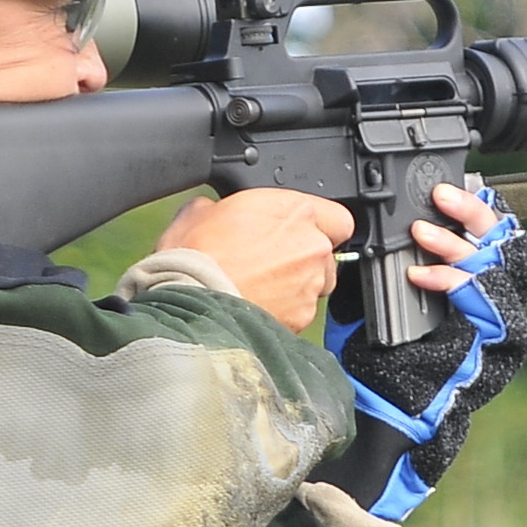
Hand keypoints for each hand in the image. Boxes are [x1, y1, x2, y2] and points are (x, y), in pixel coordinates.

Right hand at [159, 190, 354, 332]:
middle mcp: (311, 246)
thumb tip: (216, 212)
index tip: (299, 232)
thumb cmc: (193, 259)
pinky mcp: (301, 319)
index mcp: (294, 210)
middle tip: (268, 263)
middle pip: (325, 254)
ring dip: (294, 287)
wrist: (188, 307)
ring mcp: (310, 285)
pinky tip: (254, 308)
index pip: (338, 217)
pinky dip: (283, 313)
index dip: (320, 227)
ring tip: (257, 289)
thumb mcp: (198, 212)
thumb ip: (223, 207)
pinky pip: (300, 313)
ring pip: (316, 286)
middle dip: (303, 259)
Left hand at [320, 186, 526, 521]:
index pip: (493, 234)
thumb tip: (377, 220)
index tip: (444, 185)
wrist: (384, 418)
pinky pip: (488, 308)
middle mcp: (498, 307)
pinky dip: (454, 286)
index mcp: (478, 289)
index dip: (477, 205)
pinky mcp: (496, 353)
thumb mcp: (382, 298)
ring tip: (422, 233)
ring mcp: (502, 331)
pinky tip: (422, 275)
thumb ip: (394, 260)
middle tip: (439, 195)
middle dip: (474, 214)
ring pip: (500, 270)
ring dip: (460, 245)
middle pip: (505, 244)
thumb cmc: (381, 361)